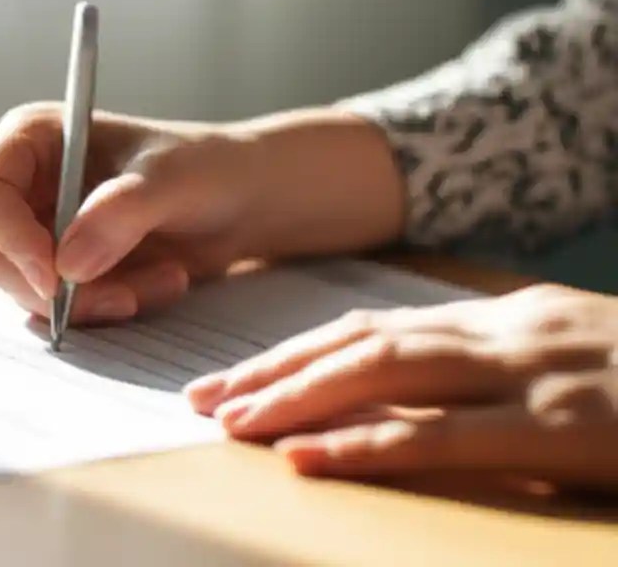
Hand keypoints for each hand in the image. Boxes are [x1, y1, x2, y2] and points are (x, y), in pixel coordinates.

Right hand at [0, 103, 266, 320]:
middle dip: (59, 286)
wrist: (242, 201)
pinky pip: (61, 310)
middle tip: (124, 296)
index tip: (56, 276)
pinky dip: (110, 308)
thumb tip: (67, 266)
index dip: (7, 238)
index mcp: (30, 140)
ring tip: (164, 278)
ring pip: (26, 291)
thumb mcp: (171, 180)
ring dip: (95, 301)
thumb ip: (119, 213)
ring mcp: (39, 231)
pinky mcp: (62, 270)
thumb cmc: (206, 168)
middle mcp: (23, 186)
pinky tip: (161, 284)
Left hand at [186, 284, 617, 489]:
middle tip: (203, 398)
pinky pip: (443, 437)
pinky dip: (366, 445)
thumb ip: (493, 375)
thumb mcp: (572, 366)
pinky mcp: (567, 428)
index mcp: (508, 317)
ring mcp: (538, 374)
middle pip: (361, 341)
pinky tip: (308, 457)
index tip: (235, 376)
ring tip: (230, 423)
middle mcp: (511, 331)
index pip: (375, 326)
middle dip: (274, 370)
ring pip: (386, 374)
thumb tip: (404, 404)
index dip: (296, 351)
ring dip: (298, 398)